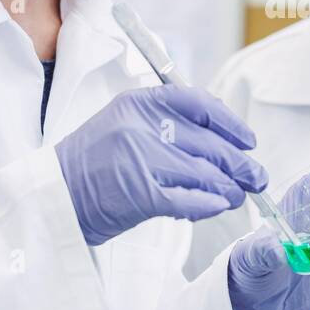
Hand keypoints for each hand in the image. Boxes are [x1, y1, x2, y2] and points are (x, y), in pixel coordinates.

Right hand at [55, 85, 266, 244]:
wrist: (54, 198)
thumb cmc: (94, 165)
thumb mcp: (124, 126)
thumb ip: (167, 125)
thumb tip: (222, 140)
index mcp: (139, 103)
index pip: (198, 103)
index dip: (230, 123)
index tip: (248, 140)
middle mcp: (141, 126)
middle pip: (209, 143)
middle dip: (240, 164)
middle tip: (255, 177)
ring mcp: (141, 160)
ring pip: (206, 173)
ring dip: (229, 188)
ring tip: (238, 196)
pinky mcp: (141, 194)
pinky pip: (191, 200)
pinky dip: (210, 205)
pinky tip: (217, 206)